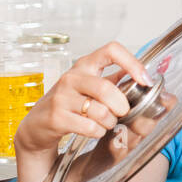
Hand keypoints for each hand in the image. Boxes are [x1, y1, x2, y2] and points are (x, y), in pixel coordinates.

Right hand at [14, 42, 150, 162]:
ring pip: (100, 110)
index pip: (112, 50)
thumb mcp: (91, 87)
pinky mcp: (56, 116)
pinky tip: (94, 130)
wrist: (37, 126)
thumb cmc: (68, 104)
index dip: (132, 63)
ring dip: (110, 122)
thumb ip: (116, 82)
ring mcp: (62, 96)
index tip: (144, 79)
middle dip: (121, 106)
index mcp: (85, 65)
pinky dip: (98, 132)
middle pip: (107, 88)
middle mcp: (72, 77)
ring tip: (106, 123)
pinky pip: (90, 126)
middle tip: (122, 113)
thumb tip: (144, 78)